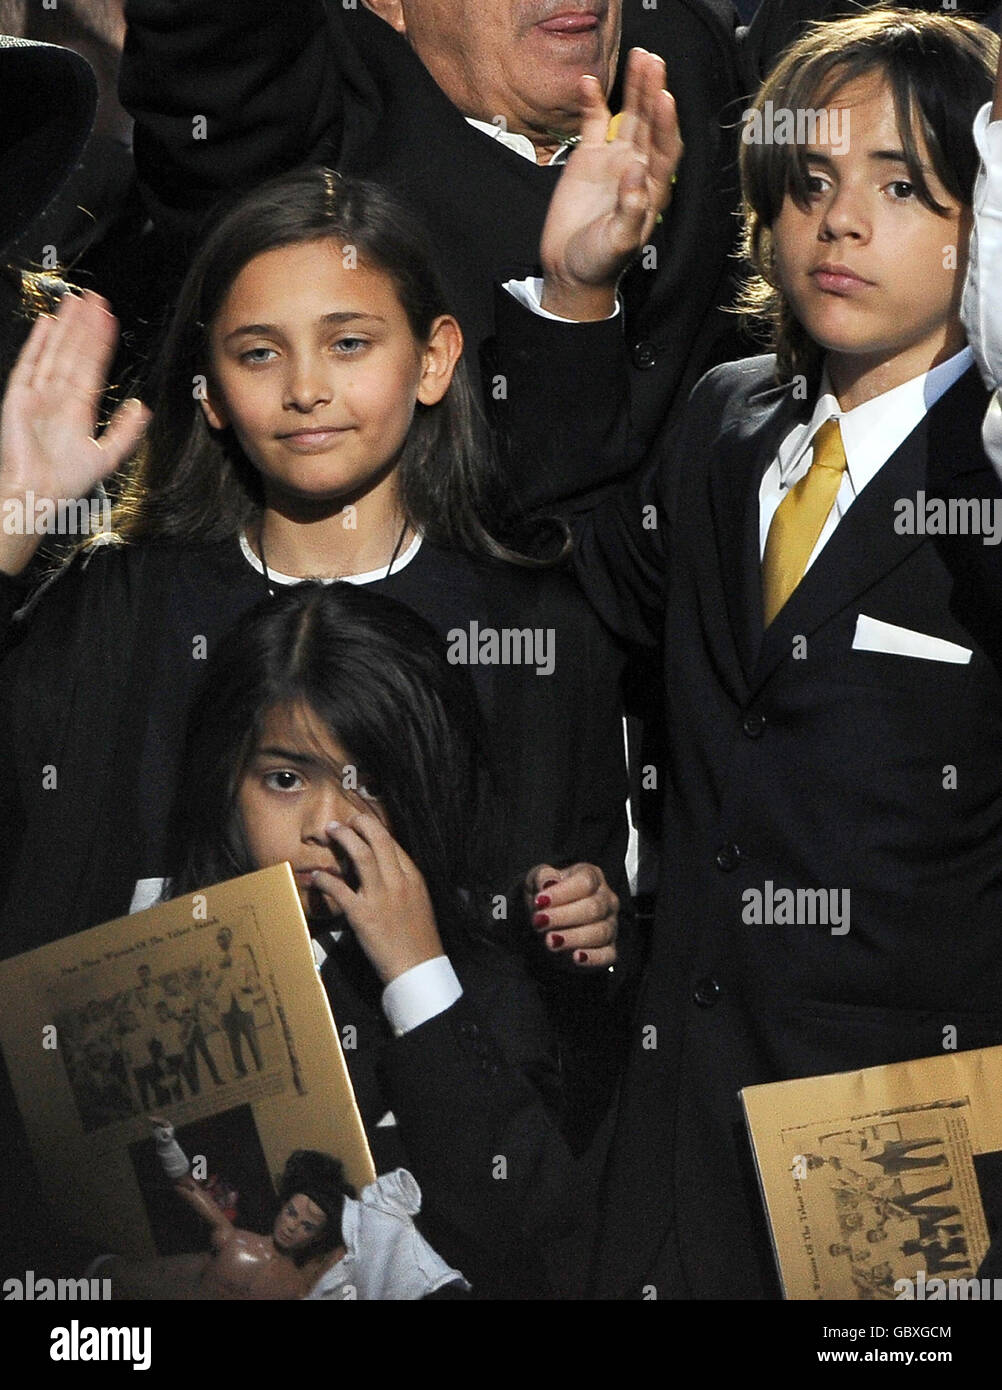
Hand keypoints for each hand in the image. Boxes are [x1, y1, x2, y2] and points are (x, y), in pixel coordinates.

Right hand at [0, 290, 149, 573]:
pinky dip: (38, 345)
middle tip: (95, 298)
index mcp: (78, 409)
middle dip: (85, 326)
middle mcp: (58, 397)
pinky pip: (29, 365)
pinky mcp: (18, 397)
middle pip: (74, 352)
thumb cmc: (66, 482)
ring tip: (76, 301)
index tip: (109, 319)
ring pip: (55, 352)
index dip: (100, 343)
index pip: (92, 367)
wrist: (36, 495)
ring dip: (66, 327)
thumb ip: (125, 432)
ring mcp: (38, 394)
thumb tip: (141, 407)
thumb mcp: (106, 456)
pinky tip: (48, 325)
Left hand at [311, 813, 444, 985]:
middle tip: (347, 819)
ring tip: (332, 830)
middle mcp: (398, 882)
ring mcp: (380, 897)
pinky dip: (326, 879)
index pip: (394, 844)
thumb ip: (405, 882)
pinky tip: (317, 875)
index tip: (363, 823)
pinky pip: (340, 889)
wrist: (417, 967)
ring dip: (344, 839)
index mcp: (414, 878)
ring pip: (361, 856)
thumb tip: (387, 868)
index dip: (376, 829)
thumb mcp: (419, 901)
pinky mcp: (363, 915)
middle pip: (379, 841)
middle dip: (361, 824)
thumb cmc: (419, 938)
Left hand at [524, 863, 618, 969]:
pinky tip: (576, 957)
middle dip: (564, 916)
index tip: (539, 901)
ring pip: (600, 932)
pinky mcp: (608, 949)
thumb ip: (542, 878)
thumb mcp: (537, 881)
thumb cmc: (545, 898)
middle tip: (540, 922)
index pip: (585, 882)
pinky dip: (593, 958)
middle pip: (594, 907)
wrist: (545, 924)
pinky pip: (607, 955)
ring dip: (574, 937)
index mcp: (592, 876)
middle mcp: (606, 899)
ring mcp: (610, 925)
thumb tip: (548, 882)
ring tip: (550, 941)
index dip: (562, 892)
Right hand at [539, 48, 682, 320]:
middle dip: (653, 93)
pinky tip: (588, 81)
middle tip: (652, 62)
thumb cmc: (600, 264)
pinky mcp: (589, 159)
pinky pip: (593, 123)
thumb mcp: (618, 243)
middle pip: (651, 123)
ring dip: (634, 88)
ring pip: (628, 116)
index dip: (666, 123)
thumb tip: (636, 171)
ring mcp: (614, 160)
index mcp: (651, 189)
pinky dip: (592, 102)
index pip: (665, 148)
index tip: (663, 98)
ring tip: (638, 57)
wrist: (571, 271)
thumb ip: (630, 209)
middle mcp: (638, 168)